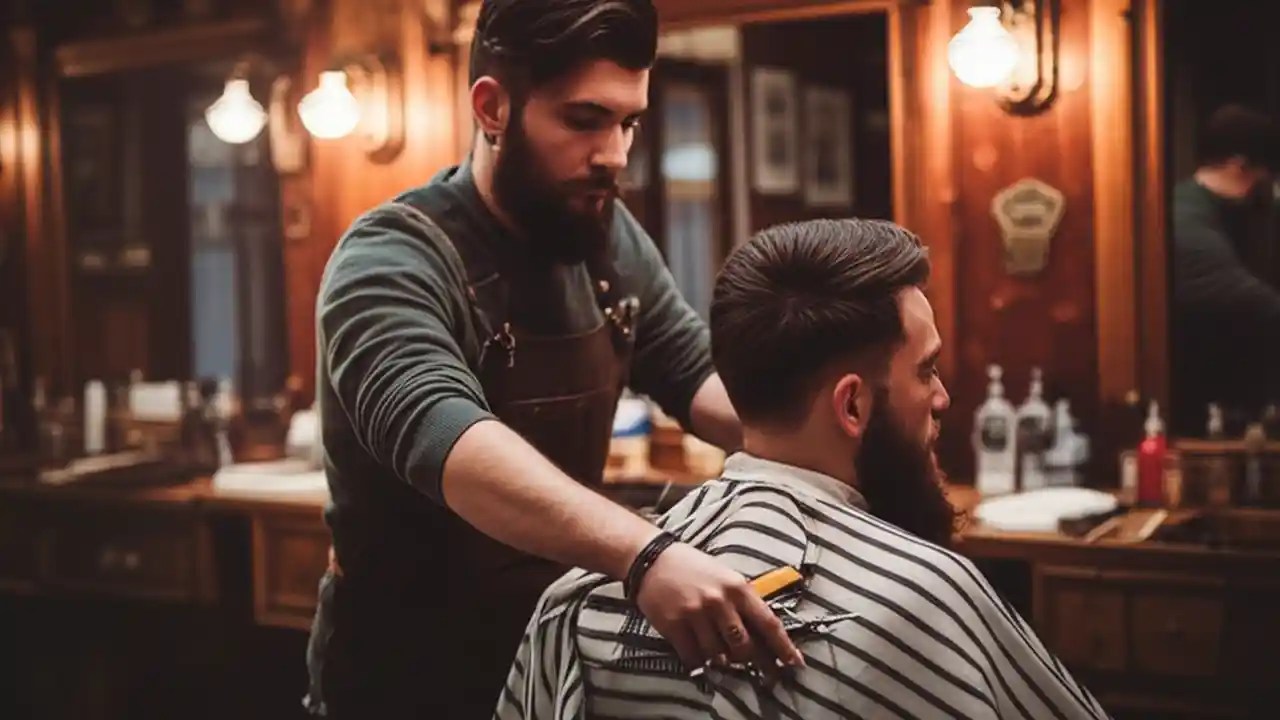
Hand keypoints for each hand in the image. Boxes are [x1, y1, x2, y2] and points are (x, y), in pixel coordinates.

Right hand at [635, 542, 804, 680]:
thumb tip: (762, 634)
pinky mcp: (675, 625)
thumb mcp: (726, 576)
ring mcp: (696, 614)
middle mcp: (719, 602)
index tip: (794, 663)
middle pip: (744, 646)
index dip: (783, 647)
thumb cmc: (693, 568)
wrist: (653, 559)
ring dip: (720, 660)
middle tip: (750, 664)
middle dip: (750, 660)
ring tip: (717, 651)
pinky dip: (698, 661)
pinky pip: (693, 657)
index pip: (768, 623)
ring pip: (718, 655)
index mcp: (738, 587)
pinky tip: (697, 652)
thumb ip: (743, 602)